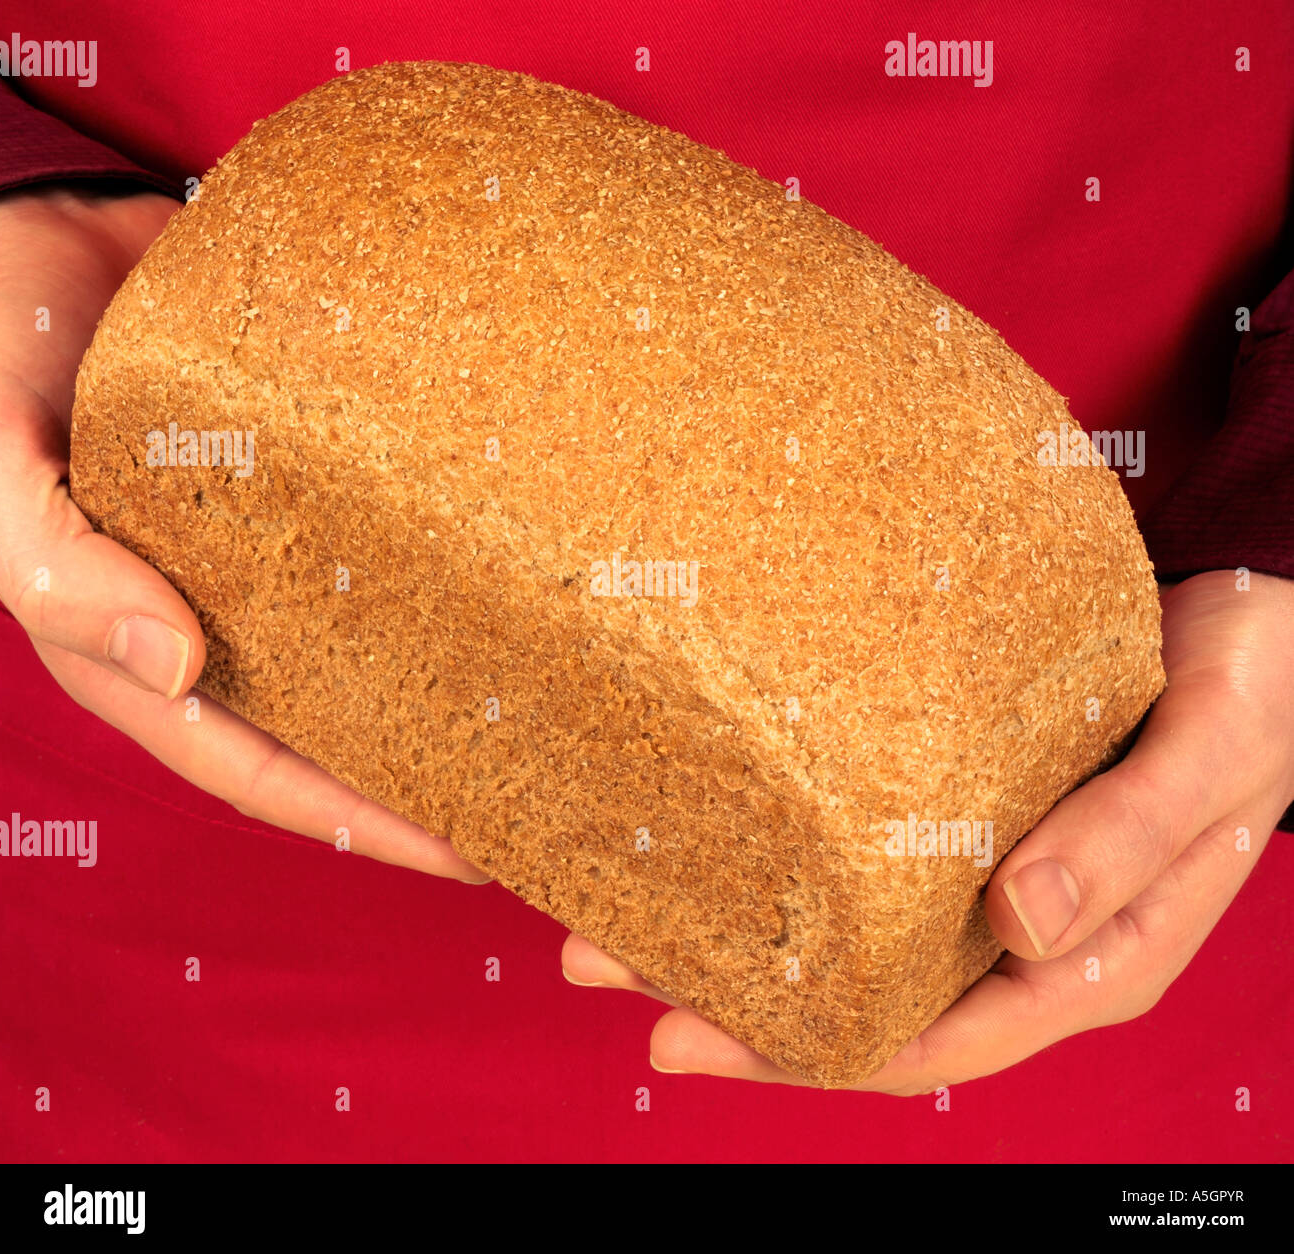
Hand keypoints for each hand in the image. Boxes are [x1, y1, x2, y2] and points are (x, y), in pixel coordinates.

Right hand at [0, 185, 484, 881]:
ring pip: (366, 639)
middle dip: (424, 771)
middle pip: (332, 722)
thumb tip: (179, 666)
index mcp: (130, 644)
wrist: (29, 216)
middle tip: (536, 794)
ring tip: (547, 706)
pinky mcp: (302, 477)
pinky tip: (510, 579)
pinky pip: (376, 539)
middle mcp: (210, 609)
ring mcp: (262, 547)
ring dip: (446, 678)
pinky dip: (437, 568)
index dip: (357, 820)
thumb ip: (62, 574)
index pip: (259, 768)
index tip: (465, 852)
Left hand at [561, 569, 1293, 1090]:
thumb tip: (1020, 919)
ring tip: (613, 907)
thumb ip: (1125, 838)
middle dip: (735, 995)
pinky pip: (868, 854)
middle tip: (603, 963)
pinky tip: (720, 832)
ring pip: (849, 928)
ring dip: (740, 925)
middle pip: (863, 994)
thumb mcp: (1206, 756)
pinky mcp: (966, 808)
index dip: (808, 1056)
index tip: (686, 1042)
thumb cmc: (1253, 687)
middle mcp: (1025, 931)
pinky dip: (791, 854)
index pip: (932, 1042)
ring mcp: (990, 871)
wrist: (1263, 615)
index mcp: (1090, 956)